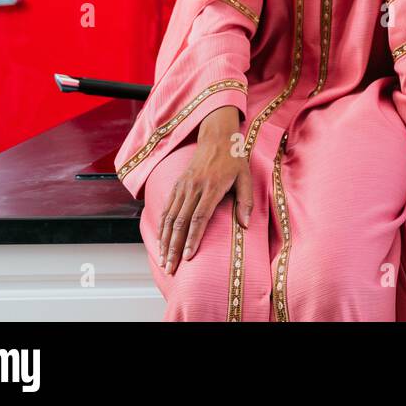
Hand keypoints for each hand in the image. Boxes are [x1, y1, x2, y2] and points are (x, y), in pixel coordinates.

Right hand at [157, 105, 250, 274]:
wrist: (217, 137)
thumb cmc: (234, 160)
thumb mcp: (246, 177)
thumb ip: (245, 201)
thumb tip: (244, 225)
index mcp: (211, 187)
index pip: (199, 218)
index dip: (192, 239)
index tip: (188, 257)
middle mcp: (193, 188)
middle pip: (180, 222)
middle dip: (174, 248)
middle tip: (171, 268)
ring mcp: (183, 186)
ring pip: (169, 218)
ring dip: (165, 241)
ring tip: (164, 261)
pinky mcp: (177, 185)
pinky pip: (166, 209)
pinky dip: (161, 227)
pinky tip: (160, 242)